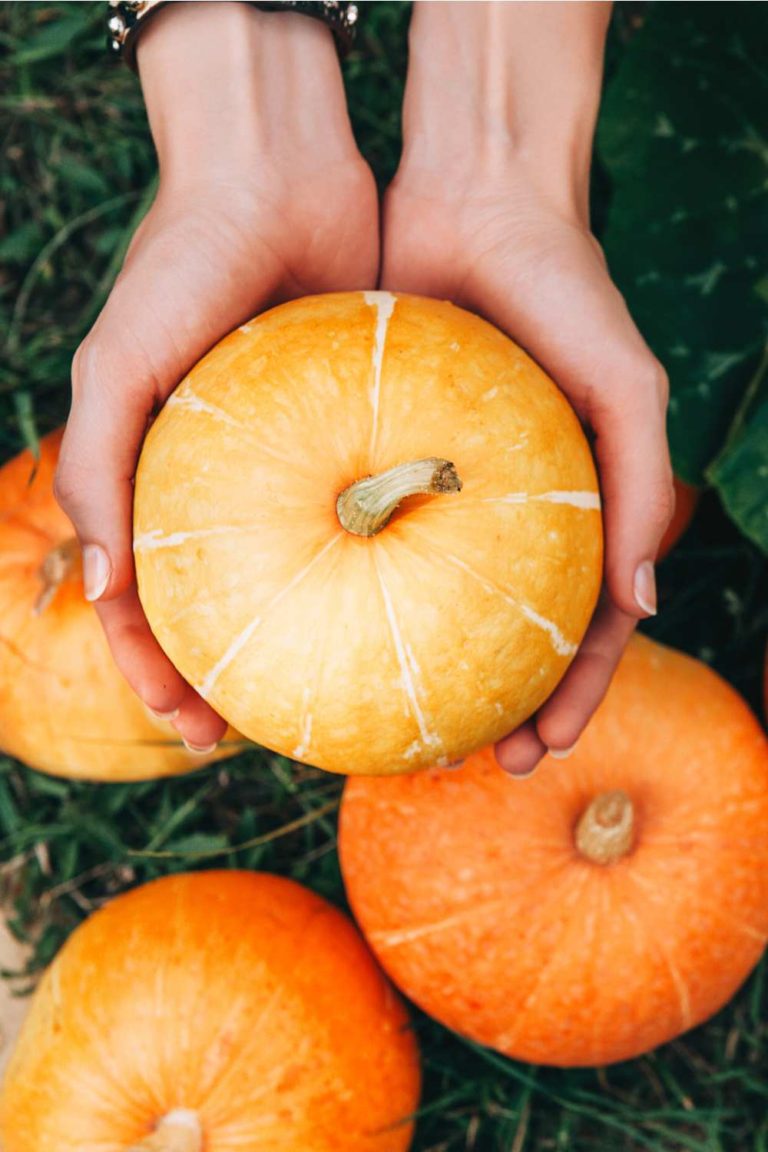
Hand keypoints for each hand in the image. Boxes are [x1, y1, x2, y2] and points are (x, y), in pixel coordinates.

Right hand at [55, 3, 377, 751]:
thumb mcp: (118, 364)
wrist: (275, 174)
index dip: (160, 671)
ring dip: (313, 643)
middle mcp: (228, 485)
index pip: (148, 604)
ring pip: (306, 578)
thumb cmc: (183, 263)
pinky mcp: (360, 433)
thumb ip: (96, 468)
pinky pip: (373, 517)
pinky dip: (381, 569)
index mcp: (161, 481)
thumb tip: (102, 586)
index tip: (196, 726)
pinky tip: (412, 613)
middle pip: (226, 607)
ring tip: (344, 700)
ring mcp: (296, 465)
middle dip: (234, 683)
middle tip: (264, 737)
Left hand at [382, 2, 673, 774]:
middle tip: (475, 762)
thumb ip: (638, 486)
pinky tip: (335, 626)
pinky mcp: (389, 455)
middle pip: (512, 630)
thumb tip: (646, 602)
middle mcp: (515, 511)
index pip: (585, 624)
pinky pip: (373, 531)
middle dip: (503, 704)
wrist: (477, 203)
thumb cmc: (567, 289)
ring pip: (442, 595)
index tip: (537, 747)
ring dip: (435, 665)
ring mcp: (451, 490)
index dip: (569, 691)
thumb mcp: (624, 385)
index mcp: (578, 509)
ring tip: (406, 725)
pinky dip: (364, 584)